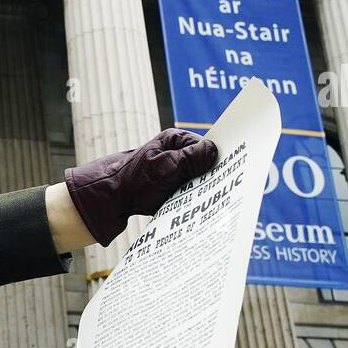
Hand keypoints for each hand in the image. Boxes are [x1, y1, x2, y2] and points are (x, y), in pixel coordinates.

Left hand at [63, 128, 218, 245]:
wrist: (112, 200)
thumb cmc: (134, 180)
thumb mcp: (163, 168)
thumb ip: (189, 160)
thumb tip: (215, 151)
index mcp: (177, 140)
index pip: (208, 144)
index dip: (222, 157)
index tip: (236, 168)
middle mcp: (179, 152)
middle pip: (207, 162)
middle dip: (217, 175)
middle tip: (230, 187)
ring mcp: (178, 170)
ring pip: (201, 178)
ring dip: (207, 189)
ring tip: (221, 199)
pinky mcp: (174, 186)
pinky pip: (192, 190)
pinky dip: (197, 198)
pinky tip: (207, 207)